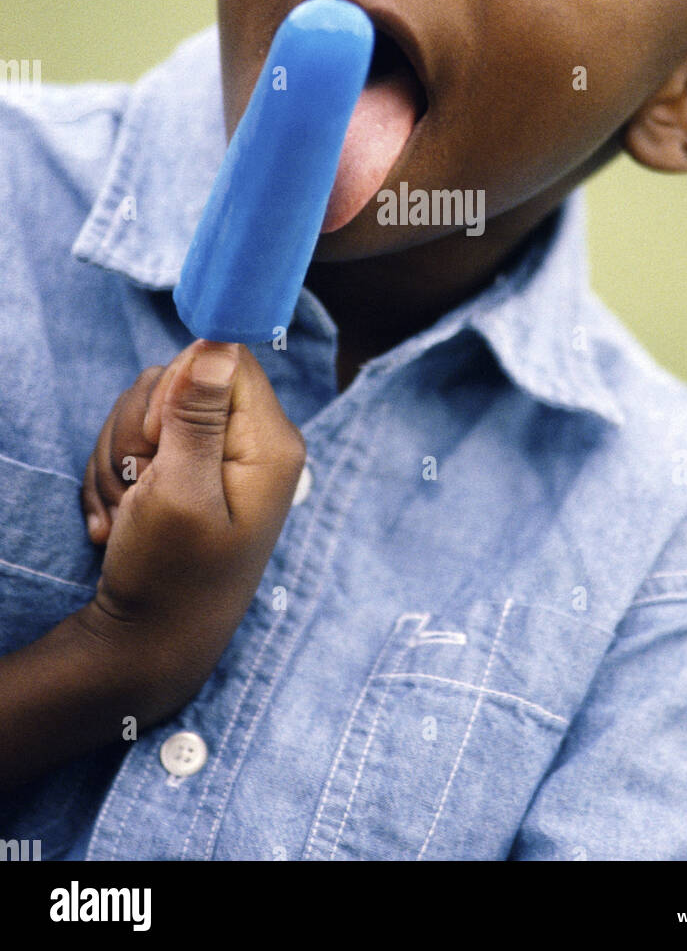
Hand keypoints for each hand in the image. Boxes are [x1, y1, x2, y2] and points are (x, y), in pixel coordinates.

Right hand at [77, 340, 304, 715]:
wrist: (145, 645)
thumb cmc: (170, 576)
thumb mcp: (181, 490)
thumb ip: (199, 415)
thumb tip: (222, 341)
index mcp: (270, 442)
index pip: (225, 359)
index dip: (177, 389)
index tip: (160, 440)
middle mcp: (251, 443)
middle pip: (178, 381)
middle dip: (137, 431)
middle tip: (141, 485)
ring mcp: (218, 458)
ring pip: (146, 412)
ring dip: (119, 461)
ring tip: (128, 513)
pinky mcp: (186, 473)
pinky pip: (134, 444)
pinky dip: (115, 482)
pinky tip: (117, 523)